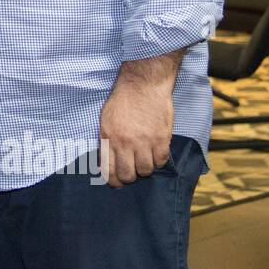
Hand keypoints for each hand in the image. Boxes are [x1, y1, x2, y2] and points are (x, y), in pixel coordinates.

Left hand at [98, 53, 181, 187]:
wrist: (143, 84)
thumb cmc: (123, 101)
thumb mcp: (106, 120)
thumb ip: (107, 141)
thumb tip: (107, 161)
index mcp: (109, 138)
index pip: (109, 170)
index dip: (113, 181)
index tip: (116, 184)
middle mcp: (125, 143)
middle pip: (128, 175)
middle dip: (130, 177)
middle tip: (132, 172)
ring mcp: (145, 142)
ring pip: (146, 171)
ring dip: (145, 168)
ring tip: (145, 159)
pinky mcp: (162, 138)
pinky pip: (161, 161)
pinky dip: (159, 160)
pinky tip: (156, 152)